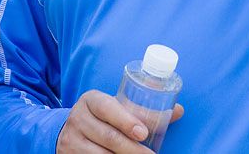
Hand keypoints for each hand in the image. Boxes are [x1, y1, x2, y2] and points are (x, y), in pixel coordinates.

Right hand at [56, 90, 184, 152]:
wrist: (70, 131)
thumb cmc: (103, 117)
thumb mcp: (116, 107)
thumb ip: (143, 110)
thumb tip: (178, 110)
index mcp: (91, 100)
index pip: (107, 108)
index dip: (126, 121)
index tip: (144, 133)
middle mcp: (78, 118)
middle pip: (108, 137)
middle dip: (133, 149)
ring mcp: (71, 140)